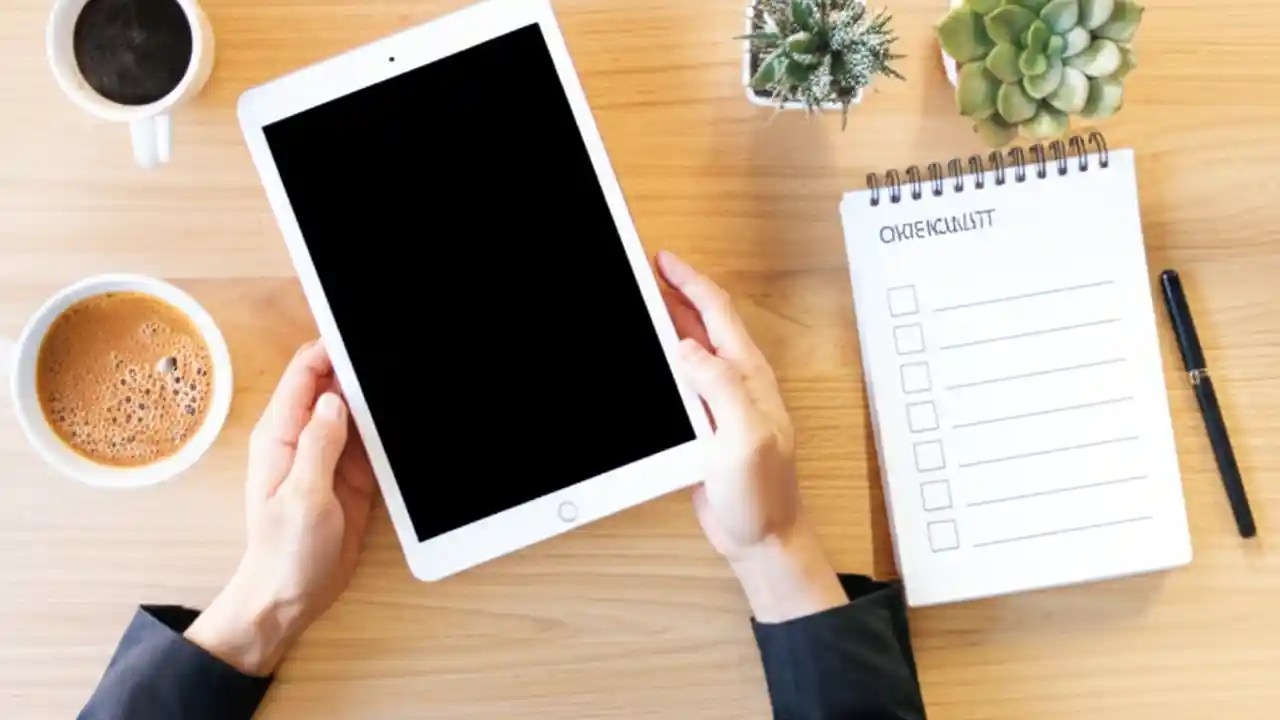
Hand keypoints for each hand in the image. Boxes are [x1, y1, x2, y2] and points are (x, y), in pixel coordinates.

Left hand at [185, 341, 376, 674]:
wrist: (290, 598)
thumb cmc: (285, 554)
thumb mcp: (303, 498)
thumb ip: (319, 446)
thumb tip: (333, 398)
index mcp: (280, 436)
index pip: (305, 374)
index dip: (331, 349)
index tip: (361, 336)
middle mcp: (303, 438)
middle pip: (333, 384)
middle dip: (359, 367)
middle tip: (394, 357)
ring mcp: (328, 455)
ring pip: (356, 409)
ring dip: (377, 397)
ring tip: (404, 382)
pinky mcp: (351, 475)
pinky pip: (372, 440)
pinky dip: (386, 429)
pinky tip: (404, 421)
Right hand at [657, 252, 846, 622]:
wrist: (763, 537)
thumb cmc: (763, 494)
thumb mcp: (744, 436)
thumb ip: (720, 387)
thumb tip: (688, 348)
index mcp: (749, 377)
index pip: (717, 314)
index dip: (690, 282)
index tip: (663, 261)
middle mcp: (737, 384)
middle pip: (702, 325)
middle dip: (675, 294)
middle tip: (646, 274)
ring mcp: (721, 405)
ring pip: (690, 352)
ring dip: (667, 326)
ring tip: (642, 306)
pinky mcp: (707, 428)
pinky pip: (682, 385)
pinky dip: (664, 365)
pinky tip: (649, 366)